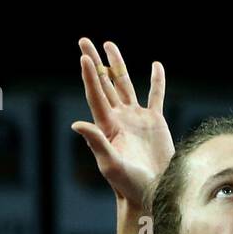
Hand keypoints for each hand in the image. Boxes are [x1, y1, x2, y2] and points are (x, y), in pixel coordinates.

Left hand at [71, 40, 174, 203]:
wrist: (152, 193)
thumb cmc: (129, 185)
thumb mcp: (110, 165)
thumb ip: (95, 142)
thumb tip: (76, 124)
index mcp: (108, 126)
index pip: (96, 94)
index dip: (89, 75)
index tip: (83, 55)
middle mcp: (119, 118)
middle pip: (104, 83)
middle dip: (94, 62)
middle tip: (83, 40)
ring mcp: (136, 118)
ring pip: (125, 84)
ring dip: (116, 64)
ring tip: (108, 44)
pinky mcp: (155, 122)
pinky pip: (155, 96)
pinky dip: (156, 81)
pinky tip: (155, 66)